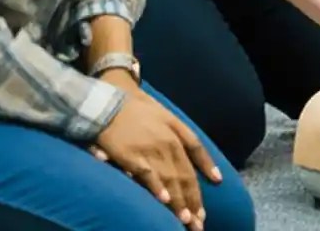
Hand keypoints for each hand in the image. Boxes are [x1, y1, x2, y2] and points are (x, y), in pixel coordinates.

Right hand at [94, 74, 221, 229]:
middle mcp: (168, 143)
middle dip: (193, 202)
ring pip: (169, 179)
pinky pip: (147, 173)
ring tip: (187, 220)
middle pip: (185, 176)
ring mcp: (150, 149)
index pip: (195, 160)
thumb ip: (185, 137)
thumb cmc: (137, 110)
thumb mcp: (167, 116)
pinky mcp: (130, 154)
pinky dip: (156, 187)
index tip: (211, 196)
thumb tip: (199, 157)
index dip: (204, 178)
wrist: (108, 100)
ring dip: (179, 202)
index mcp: (177, 134)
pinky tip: (164, 200)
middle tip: (199, 224)